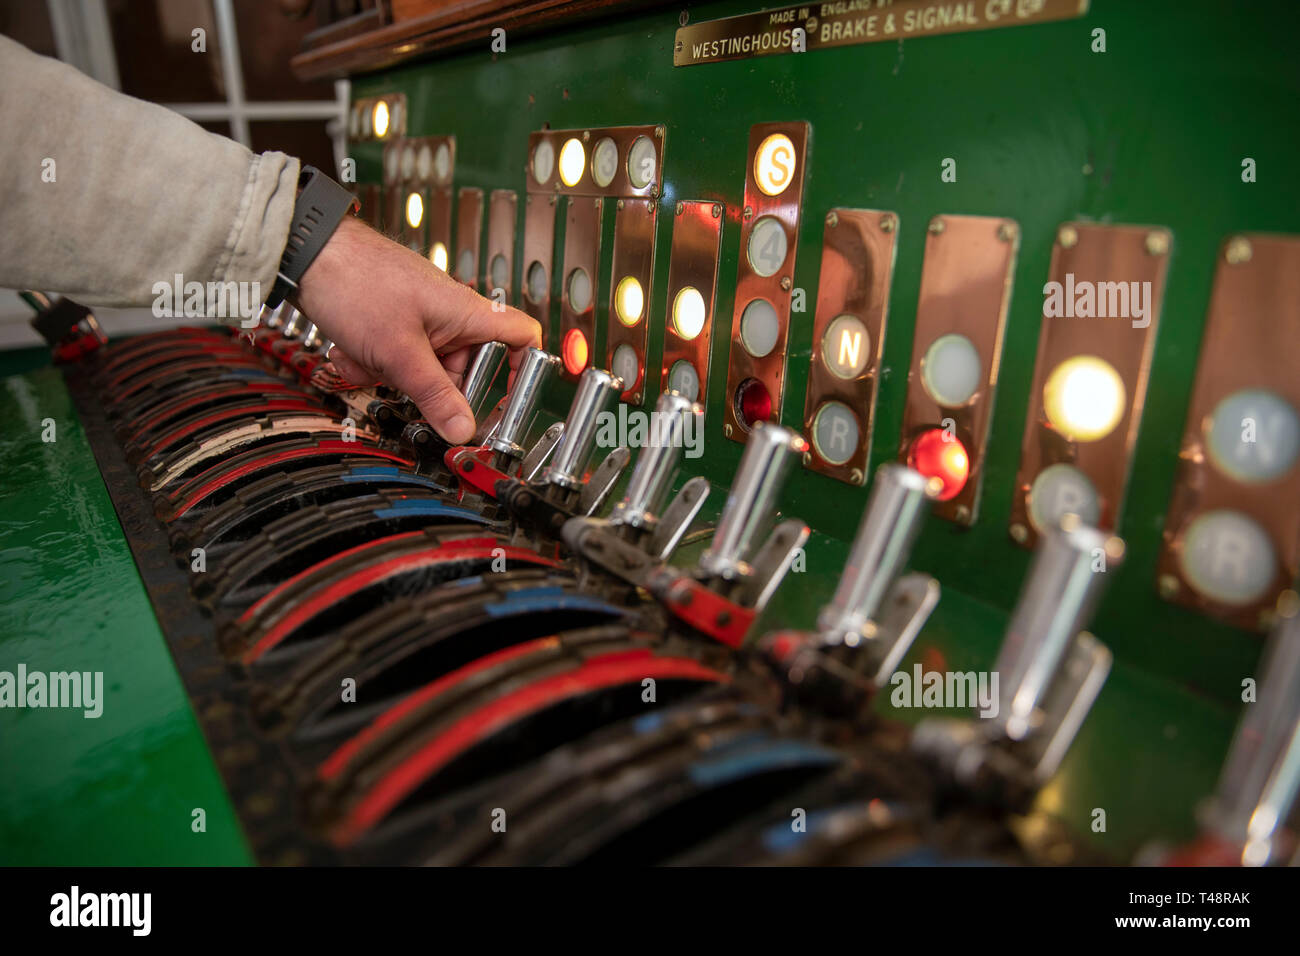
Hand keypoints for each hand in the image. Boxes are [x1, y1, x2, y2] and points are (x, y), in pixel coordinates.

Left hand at [294, 216, 541, 443]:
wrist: (307, 252)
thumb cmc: (356, 280)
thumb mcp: (399, 353)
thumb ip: (434, 396)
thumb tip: (462, 430)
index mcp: (466, 313)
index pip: (521, 336)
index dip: (522, 369)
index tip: (506, 400)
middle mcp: (447, 313)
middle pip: (460, 367)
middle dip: (426, 383)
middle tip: (406, 385)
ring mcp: (418, 316)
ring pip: (419, 364)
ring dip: (388, 372)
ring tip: (364, 359)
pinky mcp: (390, 318)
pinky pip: (392, 353)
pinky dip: (370, 359)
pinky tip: (349, 351)